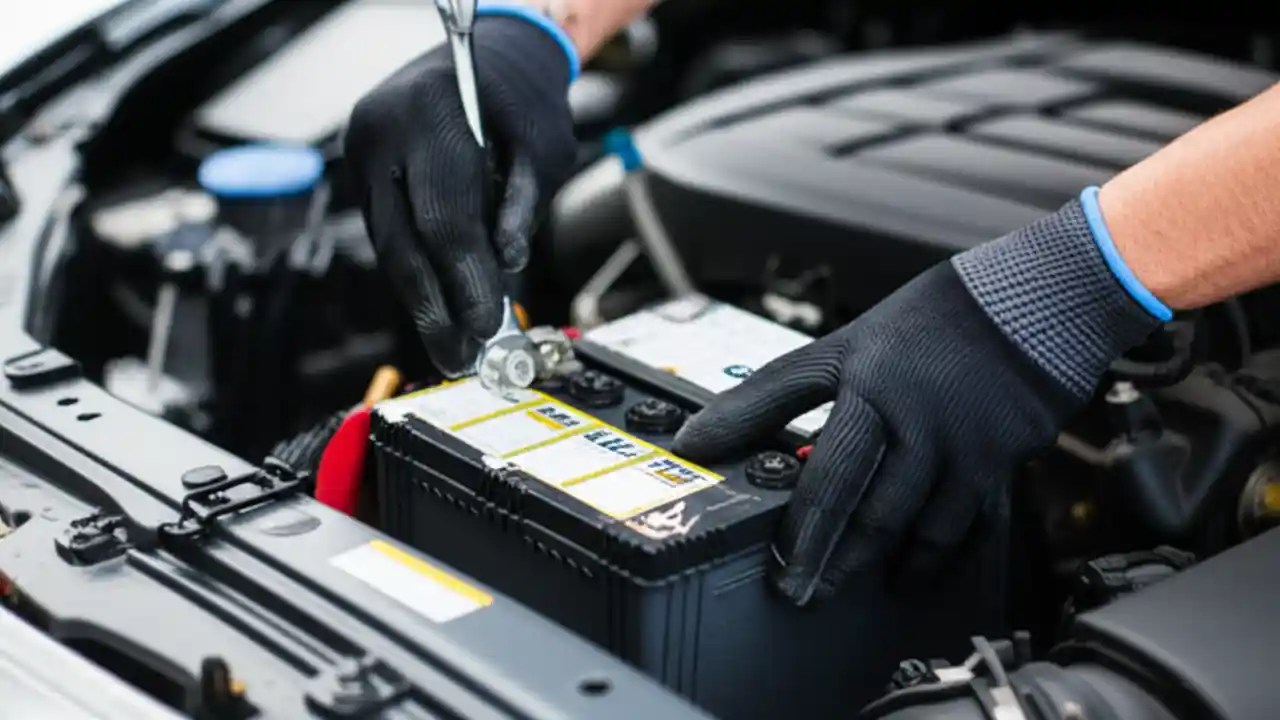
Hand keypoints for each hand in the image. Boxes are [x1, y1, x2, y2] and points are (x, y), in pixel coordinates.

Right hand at [345, 17, 576, 374]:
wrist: (487, 54)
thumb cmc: (522, 99)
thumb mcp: (544, 148)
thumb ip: (523, 207)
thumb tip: (507, 268)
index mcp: (431, 116)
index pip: (445, 220)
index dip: (465, 282)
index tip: (486, 328)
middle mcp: (382, 131)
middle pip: (405, 243)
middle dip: (436, 309)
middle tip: (460, 357)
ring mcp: (363, 147)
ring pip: (390, 245)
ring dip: (422, 299)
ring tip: (452, 344)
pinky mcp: (361, 164)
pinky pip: (387, 230)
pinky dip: (414, 269)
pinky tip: (437, 304)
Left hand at [674, 195, 1159, 604]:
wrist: (1040, 300)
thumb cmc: (944, 319)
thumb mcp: (862, 337)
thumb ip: (808, 382)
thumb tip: (750, 418)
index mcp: (856, 363)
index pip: (778, 396)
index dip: (731, 424)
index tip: (691, 455)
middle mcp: (895, 401)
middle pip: (837, 487)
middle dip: (805, 544)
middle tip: (784, 585)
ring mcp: (946, 435)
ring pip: (893, 519)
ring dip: (859, 560)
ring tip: (831, 587)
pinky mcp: (990, 460)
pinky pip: (952, 526)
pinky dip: (925, 559)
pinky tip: (905, 577)